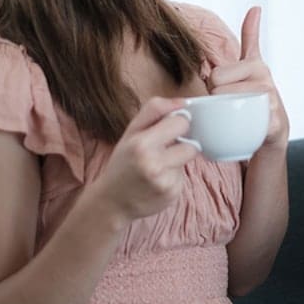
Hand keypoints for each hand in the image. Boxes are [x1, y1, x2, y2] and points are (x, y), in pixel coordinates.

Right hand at [93, 97, 198, 221]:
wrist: (111, 202)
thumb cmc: (123, 163)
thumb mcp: (130, 132)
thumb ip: (155, 111)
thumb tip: (183, 101)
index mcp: (141, 144)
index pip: (181, 121)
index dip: (178, 123)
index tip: (169, 129)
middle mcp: (154, 164)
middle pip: (192, 145)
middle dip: (181, 144)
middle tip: (163, 150)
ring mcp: (164, 182)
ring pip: (188, 160)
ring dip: (178, 161)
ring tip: (158, 166)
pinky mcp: (172, 194)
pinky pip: (184, 177)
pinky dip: (174, 177)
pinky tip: (157, 181)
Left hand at [207, 6, 289, 147]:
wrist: (274, 129)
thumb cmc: (255, 94)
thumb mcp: (252, 64)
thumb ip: (251, 36)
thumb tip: (256, 7)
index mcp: (256, 65)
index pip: (215, 75)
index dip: (213, 86)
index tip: (225, 89)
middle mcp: (265, 80)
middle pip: (218, 90)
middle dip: (217, 101)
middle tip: (230, 106)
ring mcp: (269, 101)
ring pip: (228, 106)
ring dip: (225, 115)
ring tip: (237, 116)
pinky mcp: (271, 121)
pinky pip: (245, 120)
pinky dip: (240, 125)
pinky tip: (248, 125)